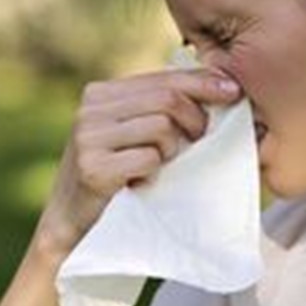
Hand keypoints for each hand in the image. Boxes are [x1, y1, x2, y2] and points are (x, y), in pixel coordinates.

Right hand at [34, 68, 243, 253]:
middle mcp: (91, 109)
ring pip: (161, 126)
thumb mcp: (132, 135)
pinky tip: (142, 182)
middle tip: (199, 140)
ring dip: (173, 150)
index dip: (202, 82)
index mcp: (101, 93)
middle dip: (195, 119)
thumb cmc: (115, 180)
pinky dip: (155, 172)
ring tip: (160, 166)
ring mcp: (88, 137)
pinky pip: (149, 158)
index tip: (233, 90)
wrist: (73, 228)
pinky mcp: (93, 167)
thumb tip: (220, 90)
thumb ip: (160, 112)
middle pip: (166, 99)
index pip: (162, 78)